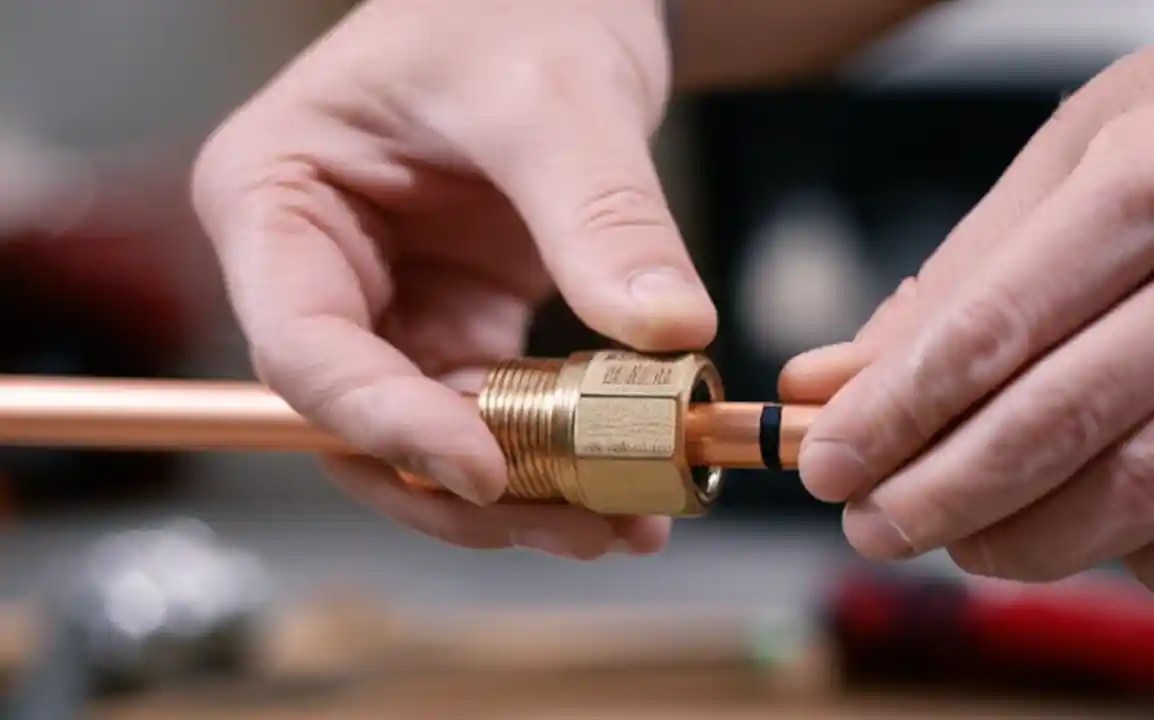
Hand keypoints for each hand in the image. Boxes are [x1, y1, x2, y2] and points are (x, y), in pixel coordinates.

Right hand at [192, 0, 714, 557]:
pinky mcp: (454, 328)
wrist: (553, 0)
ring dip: (522, 495)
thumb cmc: (512, 9)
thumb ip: (602, 214)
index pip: (303, 345)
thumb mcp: (555, 97)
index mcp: (276, 198)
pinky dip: (552, 463)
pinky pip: (490, 419)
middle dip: (468, 487)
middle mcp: (315, 270)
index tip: (485, 473)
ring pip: (429, 440)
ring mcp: (386, 308)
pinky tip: (622, 490)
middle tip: (580, 524)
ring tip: (623, 523)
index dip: (385, 424)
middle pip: (361, 422)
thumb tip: (668, 330)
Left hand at [782, 24, 1153, 594]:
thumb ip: (961, 279)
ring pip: (1146, 490)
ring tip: (956, 541)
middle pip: (1062, 422)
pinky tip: (1082, 534)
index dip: (895, 413)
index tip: (828, 463)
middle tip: (870, 525)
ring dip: (1027, 540)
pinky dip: (1138, 557)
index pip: (994, 327)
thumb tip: (834, 382)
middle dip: (943, 495)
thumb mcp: (1073, 158)